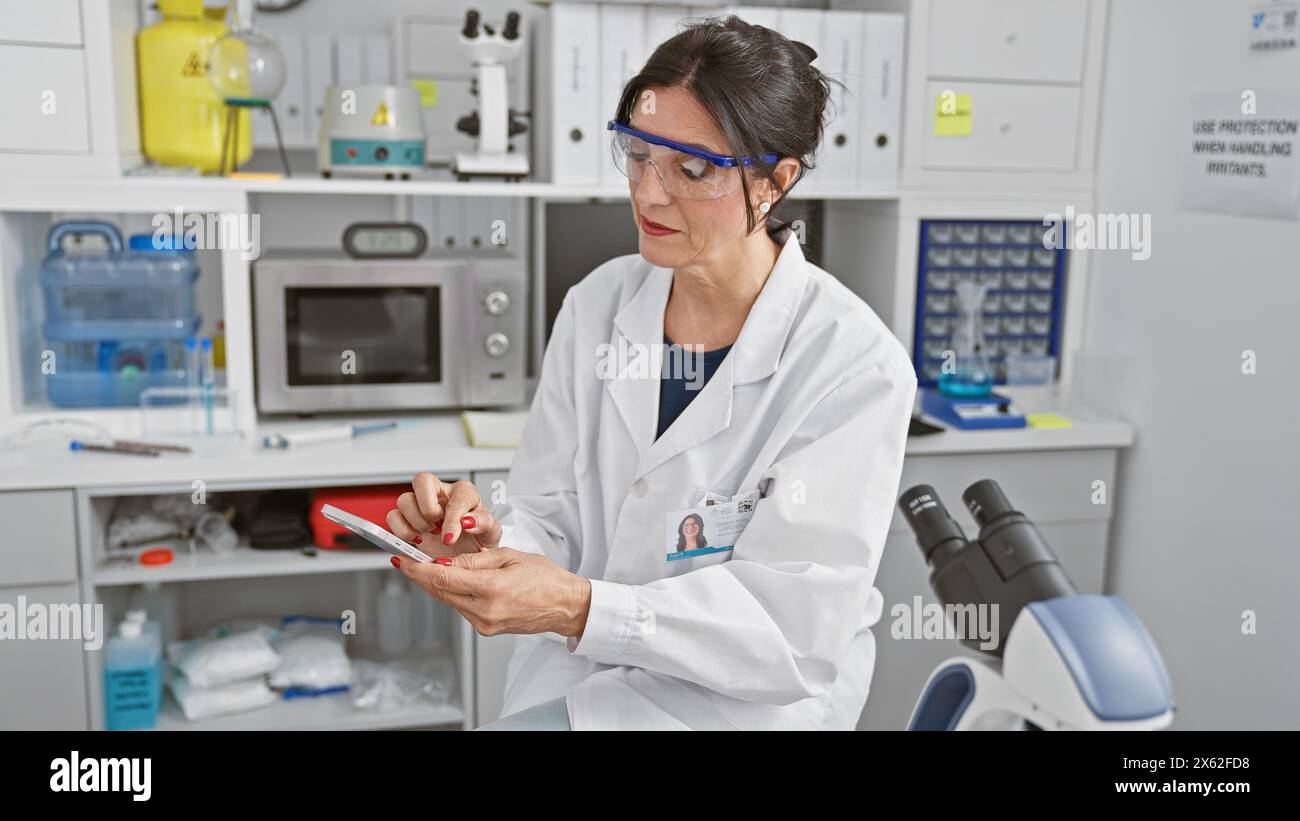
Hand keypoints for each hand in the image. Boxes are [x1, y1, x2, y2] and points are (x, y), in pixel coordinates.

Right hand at [386, 473, 501, 556]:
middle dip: (428, 510)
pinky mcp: (407, 520)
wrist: (468, 558)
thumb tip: (469, 520)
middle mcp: (440, 495)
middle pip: (421, 481)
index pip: (456, 495)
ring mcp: (421, 506)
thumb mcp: (491, 533)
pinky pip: (393, 517)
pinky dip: (402, 531)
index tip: (451, 537)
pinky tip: (417, 540)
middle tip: (437, 528)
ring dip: (416, 523)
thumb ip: (485, 523)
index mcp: (464, 493)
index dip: (452, 518)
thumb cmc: (479, 540)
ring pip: (404, 500)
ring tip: (429, 535)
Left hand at [395, 548, 591, 638]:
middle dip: (421, 576)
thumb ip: (474, 560)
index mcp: (492, 588)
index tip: (401, 559)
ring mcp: (484, 624)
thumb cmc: (545, 578)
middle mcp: (485, 611)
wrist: (564, 605)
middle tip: (407, 560)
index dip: (417, 569)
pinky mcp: (486, 629)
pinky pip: (461, 607)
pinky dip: (454, 593)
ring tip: (429, 567)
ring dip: (437, 585)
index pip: (442, 579)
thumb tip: (445, 562)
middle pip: (440, 592)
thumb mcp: (509, 557)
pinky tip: (454, 582)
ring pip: (449, 600)